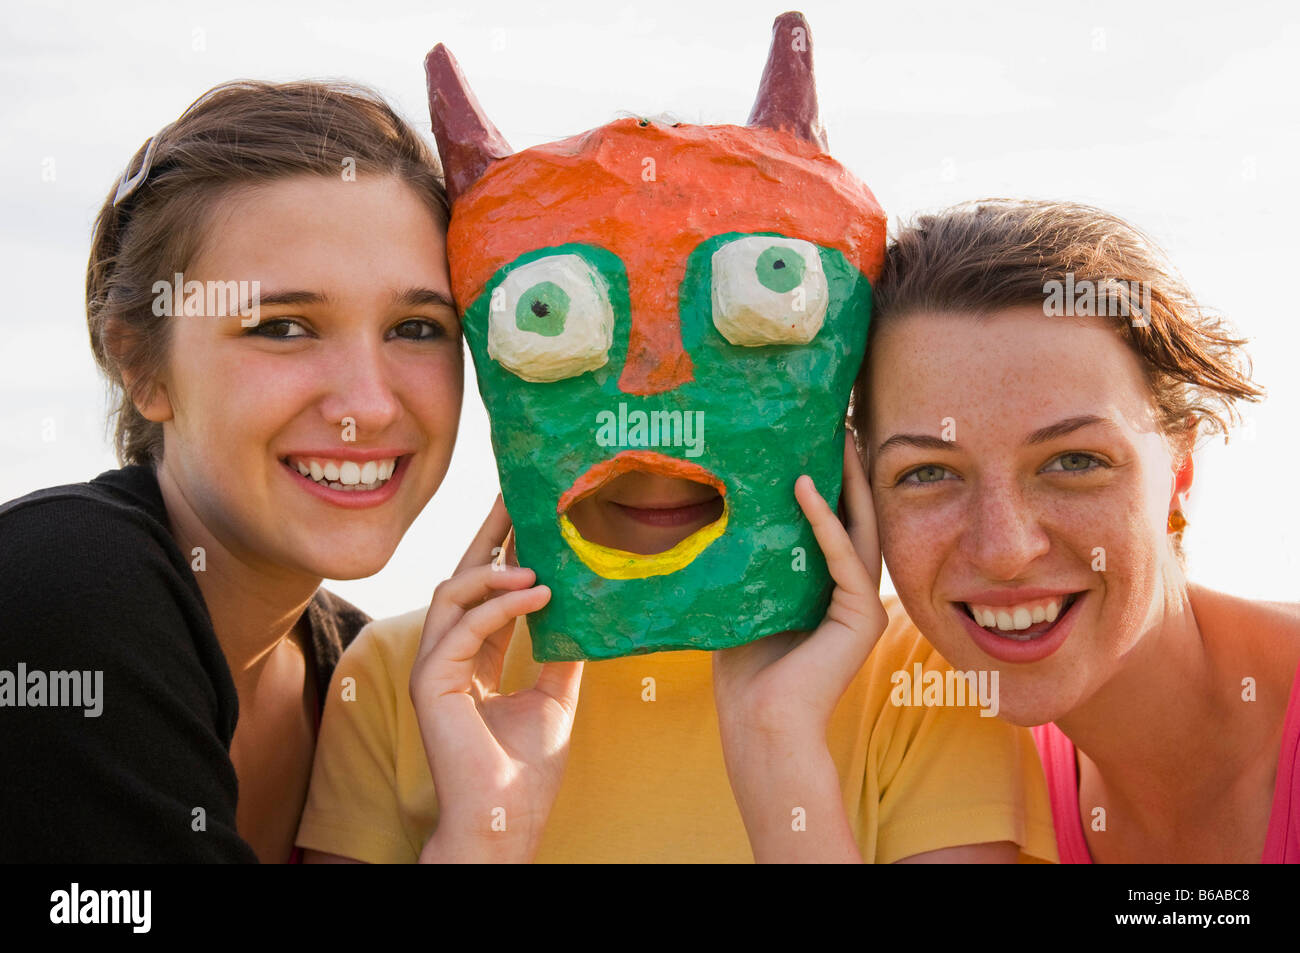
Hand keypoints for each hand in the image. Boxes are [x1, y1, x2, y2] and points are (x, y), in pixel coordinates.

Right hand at [409, 496, 583, 862]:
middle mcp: (446, 657)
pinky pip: (462, 628)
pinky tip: (538, 594)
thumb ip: (561, 652)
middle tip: (514, 497)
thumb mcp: (555, 696)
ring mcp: (432, 668)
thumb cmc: (526, 769)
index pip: (484, 592)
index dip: (503, 553)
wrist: (505, 817)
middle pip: (461, 579)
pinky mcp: (429, 683)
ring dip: (494, 571)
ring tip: (538, 561)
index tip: (525, 516)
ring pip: (451, 595)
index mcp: (471, 660)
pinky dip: (499, 606)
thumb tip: (587, 610)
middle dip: (487, 537)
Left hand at [712, 434, 885, 861]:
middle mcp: (855, 592)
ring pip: (862, 527)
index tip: (818, 435)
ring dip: (848, 480)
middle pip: (859, 515)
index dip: (832, 479)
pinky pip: (844, 555)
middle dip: (850, 467)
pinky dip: (825, 519)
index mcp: (831, 588)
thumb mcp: (745, 596)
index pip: (837, 522)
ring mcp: (864, 604)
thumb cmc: (745, 667)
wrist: (760, 722)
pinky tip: (807, 484)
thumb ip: (749, 557)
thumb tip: (720, 503)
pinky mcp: (862, 615)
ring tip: (836, 434)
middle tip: (839, 419)